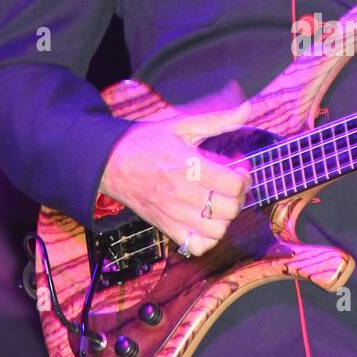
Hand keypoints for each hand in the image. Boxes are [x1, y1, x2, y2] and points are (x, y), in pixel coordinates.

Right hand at [98, 86, 251, 257]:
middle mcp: (184, 194)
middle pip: (229, 208)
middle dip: (238, 196)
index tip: (237, 168)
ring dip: (225, 217)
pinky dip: (208, 239)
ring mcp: (175, 215)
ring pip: (217, 230)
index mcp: (190, 167)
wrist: (110, 163)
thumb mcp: (181, 126)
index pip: (233, 185)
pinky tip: (206, 221)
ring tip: (218, 202)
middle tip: (231, 185)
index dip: (243, 177)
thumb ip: (217, 121)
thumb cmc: (146, 142)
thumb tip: (247, 109)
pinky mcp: (166, 227)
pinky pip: (197, 247)